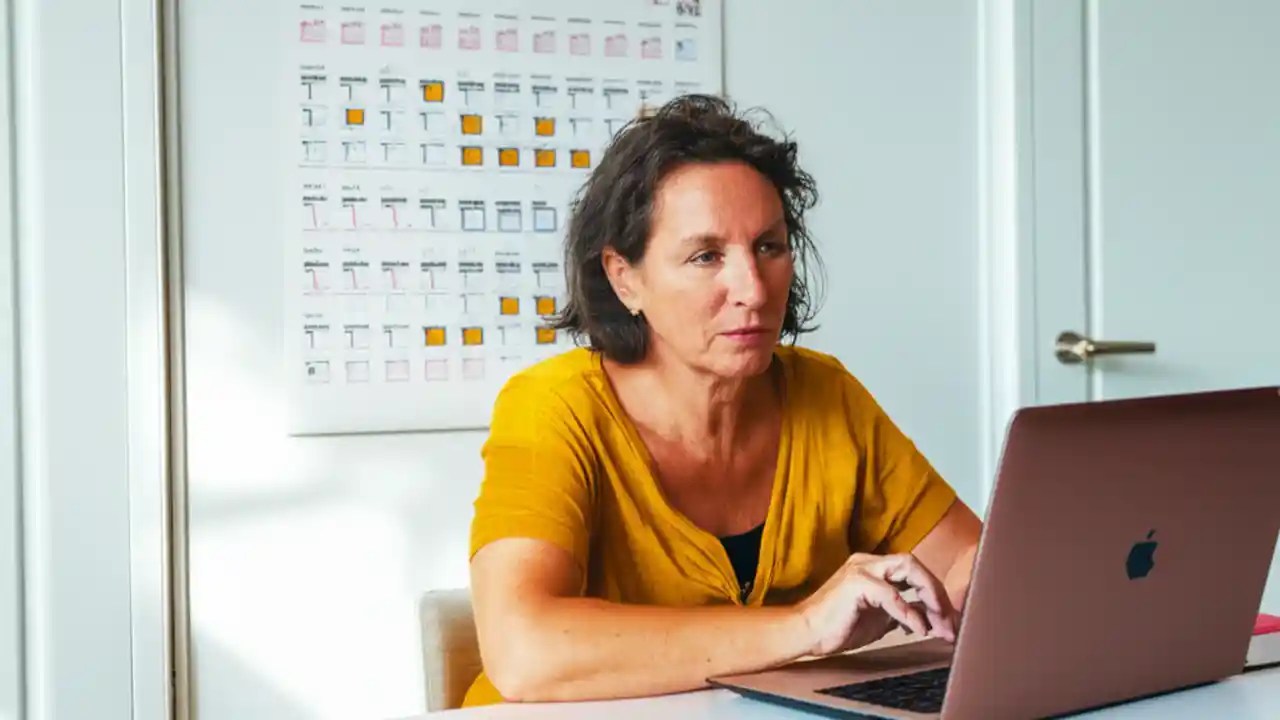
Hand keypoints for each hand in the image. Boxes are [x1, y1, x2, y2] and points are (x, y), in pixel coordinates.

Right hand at [794, 553, 957, 656]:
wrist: (806, 634)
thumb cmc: (838, 627)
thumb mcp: (879, 619)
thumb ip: (902, 612)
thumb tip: (929, 617)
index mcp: (873, 567)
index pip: (912, 571)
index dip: (933, 593)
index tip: (947, 620)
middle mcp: (868, 562)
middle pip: (914, 564)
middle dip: (937, 591)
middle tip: (950, 620)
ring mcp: (862, 569)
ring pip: (908, 568)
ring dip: (930, 596)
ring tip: (941, 622)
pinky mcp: (856, 583)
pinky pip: (892, 595)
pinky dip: (909, 612)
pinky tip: (919, 629)